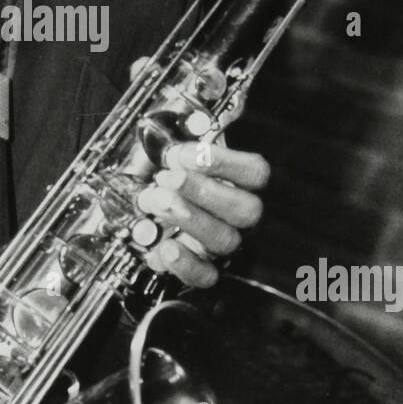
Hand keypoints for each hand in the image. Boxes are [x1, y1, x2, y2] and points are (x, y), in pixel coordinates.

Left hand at [135, 139, 269, 287]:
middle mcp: (239, 215)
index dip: (221, 162)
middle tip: (167, 179)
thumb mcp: (175, 154)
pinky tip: (165, 247)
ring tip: (154, 201)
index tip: (181, 155)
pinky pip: (206, 275)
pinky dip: (184, 263)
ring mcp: (223, 242)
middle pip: (245, 210)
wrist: (147, 205)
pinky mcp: (204, 269)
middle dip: (201, 191)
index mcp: (241, 182)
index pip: (255, 173)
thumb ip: (185, 144)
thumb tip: (191, 129)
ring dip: (187, 218)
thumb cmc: (166, 176)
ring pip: (225, 239)